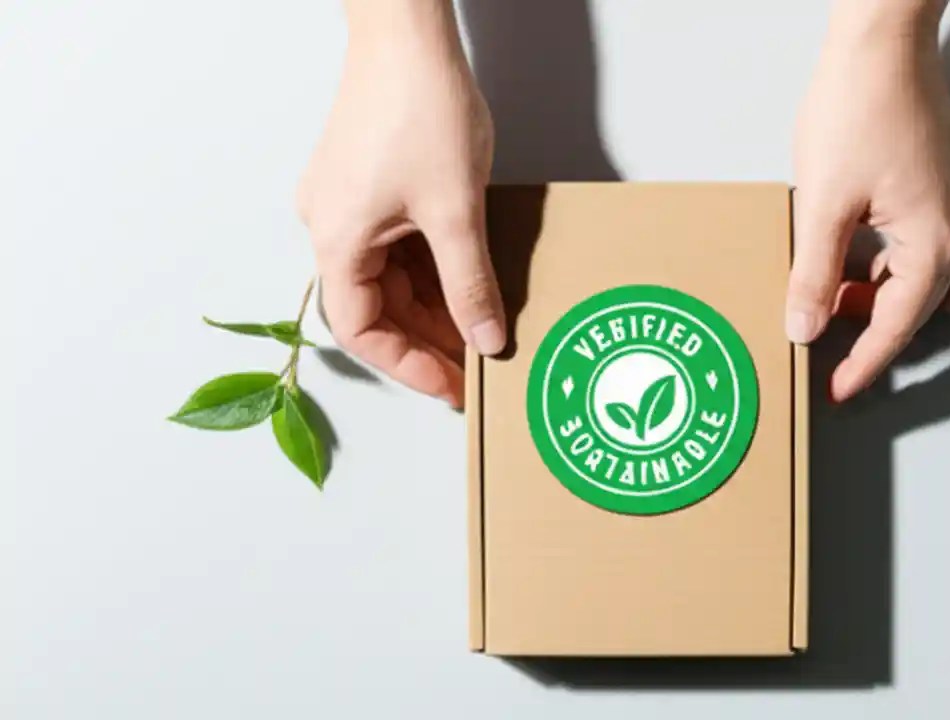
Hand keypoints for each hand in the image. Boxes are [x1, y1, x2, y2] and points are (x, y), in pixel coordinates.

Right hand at [297, 2, 502, 405]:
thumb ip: (469, 283)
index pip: (362, 330)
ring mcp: (347, 202)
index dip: (407, 365)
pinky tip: (467, 281)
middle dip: (428, 337)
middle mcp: (330, 224)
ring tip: (480, 329)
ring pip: (389, 275)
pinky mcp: (367, 181)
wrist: (406, 33)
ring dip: (432, 303)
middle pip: (376, 305)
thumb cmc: (419, 107)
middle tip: (476, 366)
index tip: (452, 385)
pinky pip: (395, 243)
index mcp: (335, 239)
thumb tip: (485, 338)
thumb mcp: (456, 211)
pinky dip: (429, 267)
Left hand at [788, 2, 949, 401]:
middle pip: (925, 309)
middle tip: (825, 315)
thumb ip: (813, 274)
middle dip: (876, 323)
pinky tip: (907, 257)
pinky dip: (944, 263)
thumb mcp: (822, 202)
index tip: (838, 389)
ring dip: (904, 292)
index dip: (864, 364)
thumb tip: (805, 329)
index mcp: (932, 244)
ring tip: (851, 277)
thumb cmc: (855, 110)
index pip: (896, 327)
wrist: (883, 45)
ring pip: (948, 281)